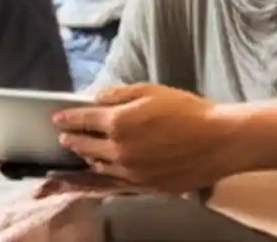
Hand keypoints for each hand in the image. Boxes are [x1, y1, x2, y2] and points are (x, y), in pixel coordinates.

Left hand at [51, 84, 242, 191]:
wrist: (220, 141)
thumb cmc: (187, 111)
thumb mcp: (150, 91)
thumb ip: (118, 95)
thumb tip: (97, 100)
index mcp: (118, 122)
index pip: (82, 120)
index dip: (67, 118)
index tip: (57, 118)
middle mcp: (119, 150)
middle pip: (85, 145)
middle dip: (72, 138)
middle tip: (64, 136)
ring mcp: (132, 171)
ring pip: (99, 165)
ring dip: (87, 156)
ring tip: (82, 151)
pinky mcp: (146, 185)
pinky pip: (118, 179)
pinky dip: (106, 171)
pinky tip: (106, 166)